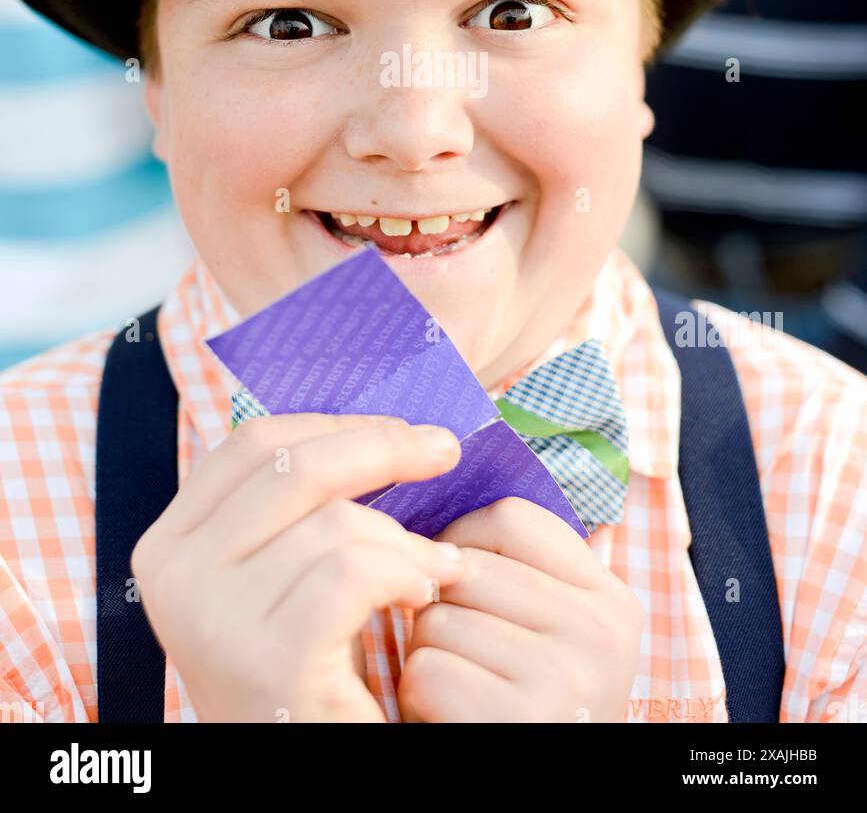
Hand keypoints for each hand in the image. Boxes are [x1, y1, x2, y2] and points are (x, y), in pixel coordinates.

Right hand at [130, 413, 464, 722]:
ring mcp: (215, 621)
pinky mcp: (271, 661)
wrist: (306, 764)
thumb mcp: (276, 576)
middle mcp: (175, 579)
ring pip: (335, 522)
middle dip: (383, 448)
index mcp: (169, 544)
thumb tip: (381, 420)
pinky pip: (357, 572)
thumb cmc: (309, 666)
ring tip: (433, 570)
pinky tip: (421, 599)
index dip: (333, 424)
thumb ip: (295, 507)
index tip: (397, 427)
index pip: (251, 444)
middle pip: (294, 467)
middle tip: (444, 451)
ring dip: (405, 540)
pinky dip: (406, 574)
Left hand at [397, 496, 643, 722]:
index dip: (463, 538)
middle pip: (465, 567)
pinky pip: (425, 673)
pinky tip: (446, 717)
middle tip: (462, 652)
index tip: (456, 574)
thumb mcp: (556, 632)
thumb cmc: (530, 705)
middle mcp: (599, 634)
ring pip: (437, 619)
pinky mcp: (518, 721)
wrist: (553, 789)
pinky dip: (417, 697)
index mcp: (612, 601)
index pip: (512, 516)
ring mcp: (564, 679)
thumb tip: (441, 473)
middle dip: (441, 605)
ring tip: (459, 687)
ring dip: (424, 655)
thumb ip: (522, 571)